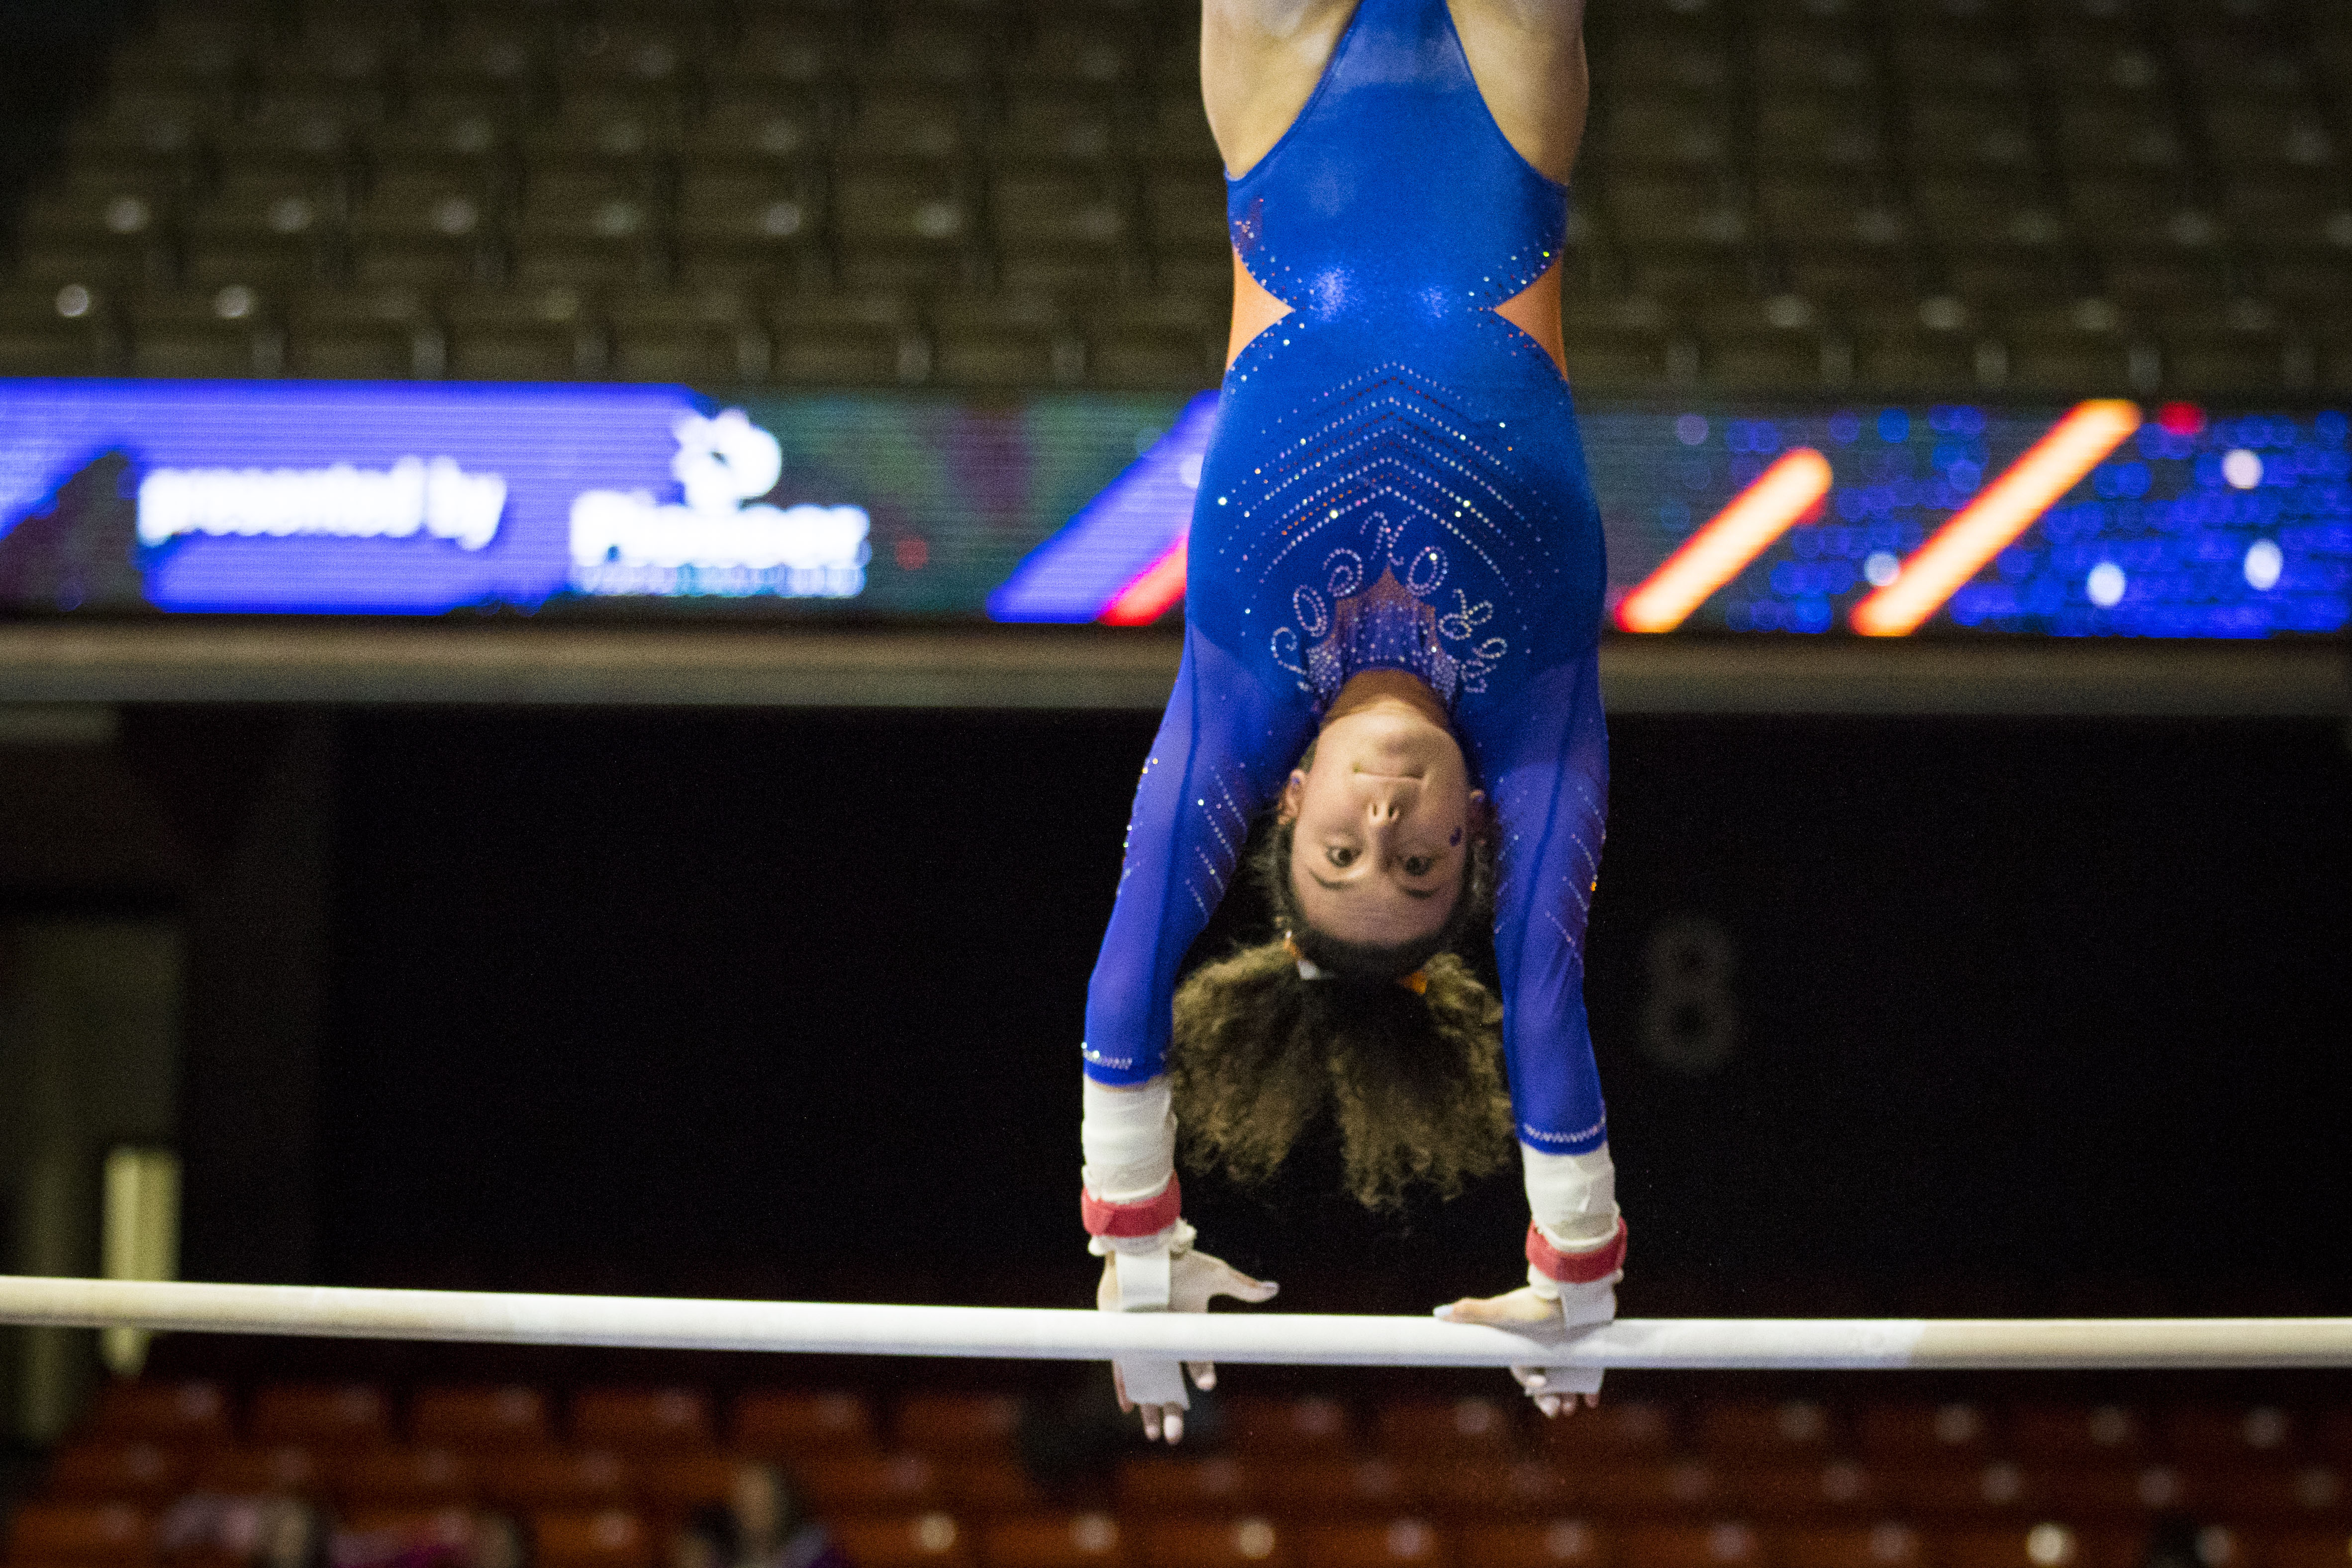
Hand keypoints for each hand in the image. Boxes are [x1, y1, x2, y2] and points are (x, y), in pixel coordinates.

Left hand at [1098, 1248, 1277, 1443]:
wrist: (1145, 1250)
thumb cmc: (1180, 1263)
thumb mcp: (1214, 1275)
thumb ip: (1243, 1287)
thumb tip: (1274, 1289)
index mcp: (1189, 1332)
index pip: (1197, 1362)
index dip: (1202, 1374)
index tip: (1206, 1384)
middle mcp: (1167, 1343)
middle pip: (1170, 1386)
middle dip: (1174, 1411)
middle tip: (1175, 1436)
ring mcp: (1144, 1343)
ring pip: (1147, 1385)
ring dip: (1150, 1410)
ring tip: (1155, 1436)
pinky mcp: (1122, 1339)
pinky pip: (1122, 1370)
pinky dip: (1124, 1387)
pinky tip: (1128, 1406)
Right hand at [1434, 1285, 1600, 1417]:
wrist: (1572, 1290)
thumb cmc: (1536, 1303)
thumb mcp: (1502, 1311)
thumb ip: (1472, 1313)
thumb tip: (1438, 1313)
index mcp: (1525, 1344)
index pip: (1524, 1371)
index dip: (1531, 1384)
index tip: (1541, 1386)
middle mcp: (1546, 1348)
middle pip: (1545, 1382)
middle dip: (1548, 1400)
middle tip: (1557, 1411)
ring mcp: (1568, 1349)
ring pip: (1566, 1382)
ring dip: (1567, 1397)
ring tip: (1572, 1407)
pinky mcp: (1587, 1348)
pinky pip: (1589, 1374)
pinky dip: (1589, 1389)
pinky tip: (1591, 1399)